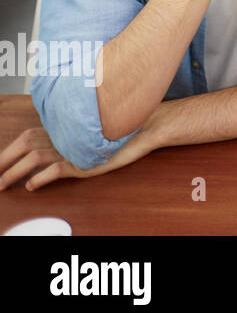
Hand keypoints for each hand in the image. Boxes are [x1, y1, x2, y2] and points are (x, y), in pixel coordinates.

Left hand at [0, 123, 158, 191]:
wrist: (146, 127)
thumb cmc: (121, 130)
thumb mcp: (91, 132)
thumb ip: (72, 135)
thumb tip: (54, 148)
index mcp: (65, 127)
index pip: (28, 135)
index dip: (10, 150)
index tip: (0, 162)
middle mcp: (66, 134)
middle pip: (24, 143)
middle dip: (3, 161)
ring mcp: (73, 147)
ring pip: (33, 157)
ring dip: (13, 172)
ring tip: (2, 185)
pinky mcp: (83, 160)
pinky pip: (54, 169)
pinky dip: (39, 178)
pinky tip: (32, 186)